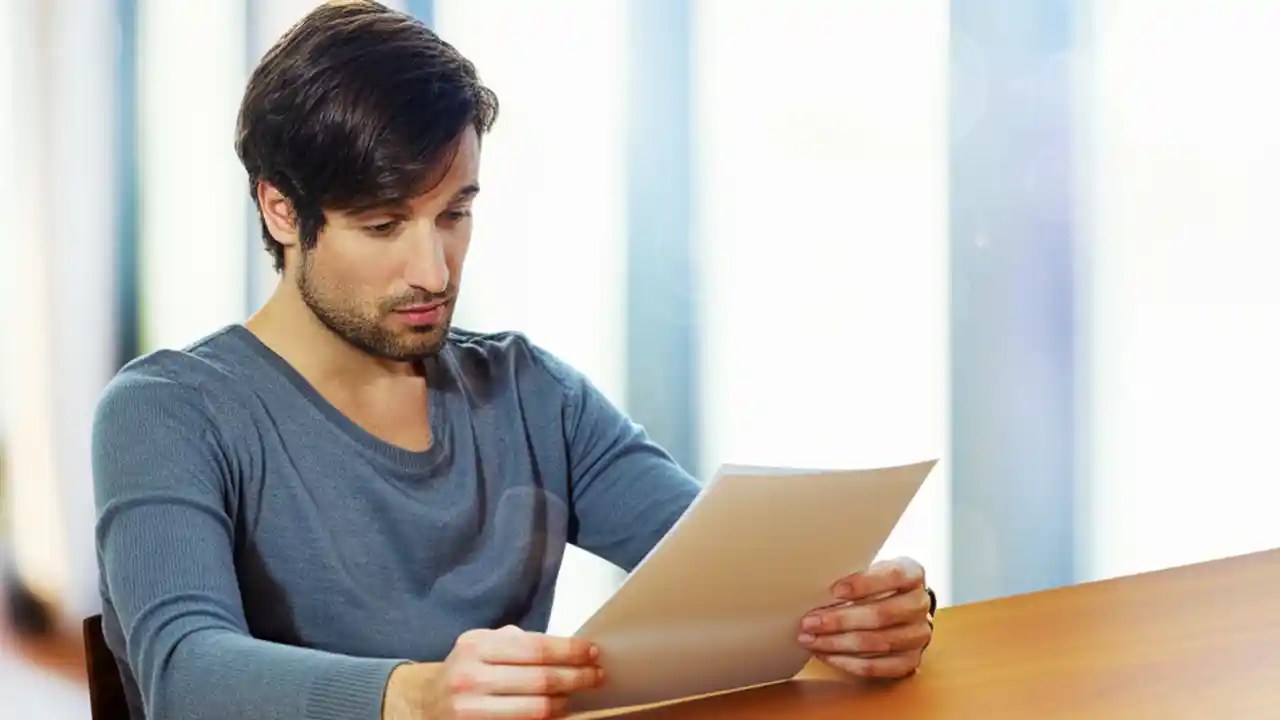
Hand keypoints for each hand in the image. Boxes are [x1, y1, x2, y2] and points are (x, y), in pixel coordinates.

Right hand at [384, 625, 604, 718]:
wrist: (423, 704)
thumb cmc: (463, 670)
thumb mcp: (479, 644)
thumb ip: (514, 641)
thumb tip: (565, 647)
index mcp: (476, 647)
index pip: (535, 648)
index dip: (570, 651)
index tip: (593, 652)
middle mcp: (471, 678)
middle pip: (540, 679)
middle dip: (576, 677)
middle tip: (597, 675)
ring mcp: (471, 711)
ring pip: (536, 710)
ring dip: (564, 702)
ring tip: (576, 694)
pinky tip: (557, 712)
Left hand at [797, 557, 932, 678]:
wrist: (897, 604)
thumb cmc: (873, 584)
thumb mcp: (867, 569)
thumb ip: (850, 575)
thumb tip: (814, 589)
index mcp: (913, 574)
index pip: (893, 576)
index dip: (863, 584)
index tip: (835, 590)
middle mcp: (921, 604)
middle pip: (882, 615)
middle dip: (840, 620)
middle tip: (810, 622)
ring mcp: (919, 635)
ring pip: (878, 643)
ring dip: (838, 643)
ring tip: (810, 640)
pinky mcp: (910, 660)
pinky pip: (878, 667)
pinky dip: (847, 662)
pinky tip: (825, 654)